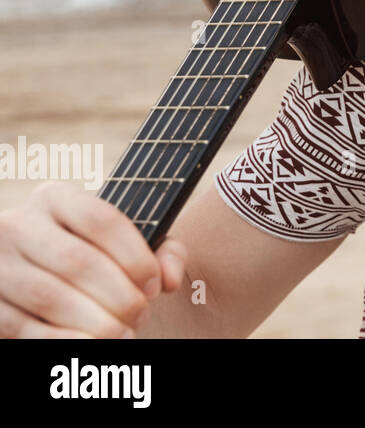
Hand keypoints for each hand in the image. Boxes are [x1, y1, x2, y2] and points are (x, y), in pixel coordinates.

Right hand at [0, 181, 186, 337]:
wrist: (35, 273)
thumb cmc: (93, 255)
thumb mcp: (125, 241)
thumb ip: (161, 250)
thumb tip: (170, 277)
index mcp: (54, 198)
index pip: (102, 220)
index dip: (136, 257)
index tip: (155, 285)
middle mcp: (18, 224)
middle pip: (79, 262)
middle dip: (119, 296)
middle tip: (141, 314)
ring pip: (51, 296)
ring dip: (96, 322)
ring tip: (124, 332)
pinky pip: (24, 327)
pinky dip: (64, 341)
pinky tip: (93, 344)